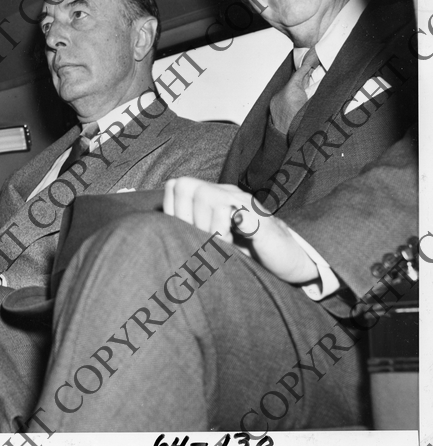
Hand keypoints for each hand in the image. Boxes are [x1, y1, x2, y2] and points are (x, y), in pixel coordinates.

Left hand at [163, 177, 318, 283]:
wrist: (291, 264)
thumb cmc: (249, 256)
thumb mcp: (212, 244)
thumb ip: (190, 233)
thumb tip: (159, 234)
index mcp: (212, 197)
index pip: (175, 186)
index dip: (171, 211)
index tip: (182, 236)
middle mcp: (226, 194)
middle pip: (186, 187)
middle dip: (185, 218)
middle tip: (200, 242)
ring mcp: (244, 203)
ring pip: (206, 197)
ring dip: (205, 228)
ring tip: (218, 246)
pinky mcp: (260, 218)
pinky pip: (233, 213)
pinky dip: (223, 232)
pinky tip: (231, 246)